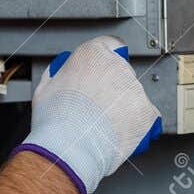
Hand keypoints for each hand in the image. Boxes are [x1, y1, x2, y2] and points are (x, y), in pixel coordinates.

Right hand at [13, 36, 161, 193]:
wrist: (69, 149)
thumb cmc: (55, 122)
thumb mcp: (45, 89)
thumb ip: (57, 75)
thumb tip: (59, 74)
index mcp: (92, 54)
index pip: (110, 45)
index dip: (107, 59)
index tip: (104, 69)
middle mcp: (117, 66)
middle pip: (122, 71)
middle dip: (113, 86)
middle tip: (98, 105)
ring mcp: (134, 88)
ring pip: (134, 94)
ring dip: (124, 105)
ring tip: (104, 124)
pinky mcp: (147, 111)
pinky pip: (148, 114)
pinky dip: (138, 123)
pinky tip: (120, 131)